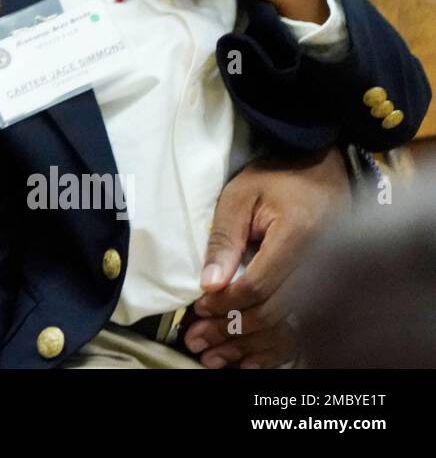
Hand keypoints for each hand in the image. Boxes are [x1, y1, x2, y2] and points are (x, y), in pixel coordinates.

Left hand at [183, 147, 349, 367]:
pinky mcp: (331, 287)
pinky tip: (251, 360)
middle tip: (198, 341)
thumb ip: (224, 238)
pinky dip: (275, 348)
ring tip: (215, 356)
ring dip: (250, 346)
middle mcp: (322, 264)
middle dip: (232, 331)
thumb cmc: (277, 177)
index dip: (226, 303)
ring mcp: (331, 278)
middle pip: (275, 313)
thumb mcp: (240, 195)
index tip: (199, 309)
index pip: (259, 286)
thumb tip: (209, 284)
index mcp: (298, 237)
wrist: (323, 169)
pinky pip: (305, 327)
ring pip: (289, 328)